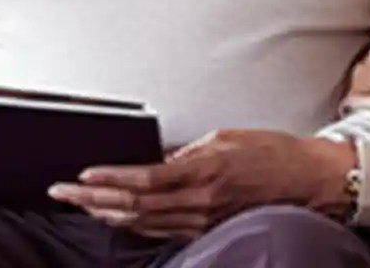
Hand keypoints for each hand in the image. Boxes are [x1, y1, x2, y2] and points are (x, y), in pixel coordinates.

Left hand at [48, 130, 356, 237]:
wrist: (308, 181)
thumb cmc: (271, 152)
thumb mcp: (225, 138)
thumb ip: (186, 152)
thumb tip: (154, 160)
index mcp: (203, 172)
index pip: (143, 180)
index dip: (109, 180)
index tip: (82, 175)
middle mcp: (199, 202)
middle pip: (133, 206)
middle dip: (92, 200)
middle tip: (61, 192)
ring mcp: (202, 221)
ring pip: (142, 223)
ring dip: (105, 214)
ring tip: (77, 204)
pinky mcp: (207, 230)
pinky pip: (161, 230)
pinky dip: (131, 224)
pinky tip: (113, 218)